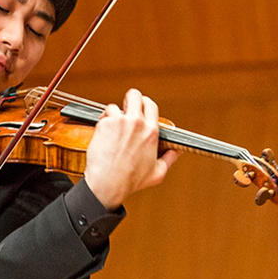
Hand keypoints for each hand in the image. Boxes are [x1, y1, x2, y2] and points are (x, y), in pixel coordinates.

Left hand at [82, 88, 180, 208]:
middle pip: (134, 95)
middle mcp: (137, 123)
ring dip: (112, 115)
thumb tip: (176, 152)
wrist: (108, 184)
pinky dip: (101, 123)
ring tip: (111, 128)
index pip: (150, 104)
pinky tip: (103, 135)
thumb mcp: (157, 172)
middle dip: (129, 100)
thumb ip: (169, 159)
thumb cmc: (131, 180)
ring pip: (114, 107)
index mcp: (151, 131)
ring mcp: (120, 122)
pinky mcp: (105, 124)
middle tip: (125, 109)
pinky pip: (102, 117)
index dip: (144, 104)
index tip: (140, 108)